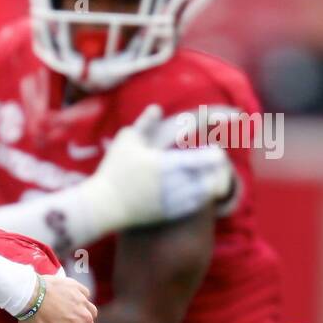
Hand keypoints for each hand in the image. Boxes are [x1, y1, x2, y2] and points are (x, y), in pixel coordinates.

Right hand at [83, 104, 232, 230]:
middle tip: (215, 163)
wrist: (103, 206)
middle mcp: (176, 184)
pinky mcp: (171, 214)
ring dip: (211, 183)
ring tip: (205, 175)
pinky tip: (193, 189)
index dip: (217, 153)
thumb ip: (145, 122)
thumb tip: (157, 107)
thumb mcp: (126, 140)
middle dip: (218, 169)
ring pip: (208, 193)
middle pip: (215, 178)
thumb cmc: (113, 170)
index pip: (210, 159)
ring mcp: (174, 201)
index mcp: (169, 164)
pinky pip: (196, 205)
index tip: (213, 149)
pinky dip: (201, 196)